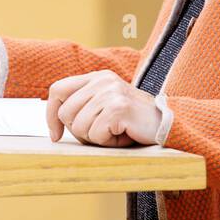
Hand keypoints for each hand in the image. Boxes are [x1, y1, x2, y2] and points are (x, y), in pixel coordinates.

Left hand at [46, 70, 160, 146]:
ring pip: (79, 126)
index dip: (50, 114)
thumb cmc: (134, 123)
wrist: (168, 126)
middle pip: (65, 113)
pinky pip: (95, 134)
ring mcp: (110, 92)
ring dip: (96, 138)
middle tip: (103, 133)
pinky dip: (107, 142)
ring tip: (116, 132)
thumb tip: (54, 125)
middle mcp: (102, 79)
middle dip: (79, 132)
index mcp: (97, 77)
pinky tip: (123, 135)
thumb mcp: (105, 108)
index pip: (58, 90)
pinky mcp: (118, 107)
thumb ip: (83, 107)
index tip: (55, 135)